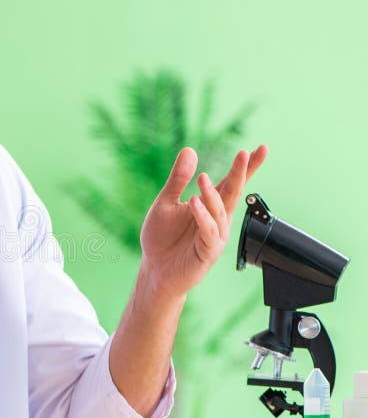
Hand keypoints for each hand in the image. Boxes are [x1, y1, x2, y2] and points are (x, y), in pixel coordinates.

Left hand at [139, 145, 267, 299]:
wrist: (154, 269)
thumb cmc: (161, 238)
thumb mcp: (165, 203)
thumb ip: (177, 179)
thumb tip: (189, 150)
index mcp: (209, 205)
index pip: (231, 182)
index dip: (247, 167)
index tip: (262, 148)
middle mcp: (217, 218)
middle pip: (233, 192)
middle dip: (240, 173)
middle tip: (245, 153)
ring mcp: (215, 235)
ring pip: (220, 211)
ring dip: (212, 195)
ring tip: (201, 179)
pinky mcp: (208, 251)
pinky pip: (208, 230)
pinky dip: (203, 216)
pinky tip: (194, 203)